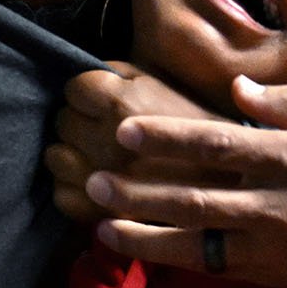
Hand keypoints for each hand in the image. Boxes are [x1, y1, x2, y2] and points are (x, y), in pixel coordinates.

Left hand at [47, 61, 224, 222]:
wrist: (231, 185)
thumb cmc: (200, 127)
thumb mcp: (166, 85)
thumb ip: (124, 74)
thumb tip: (89, 72)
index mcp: (123, 104)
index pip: (74, 88)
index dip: (88, 91)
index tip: (103, 99)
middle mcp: (106, 142)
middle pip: (63, 121)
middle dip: (80, 120)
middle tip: (103, 127)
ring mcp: (102, 181)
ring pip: (55, 158)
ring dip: (70, 154)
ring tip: (94, 155)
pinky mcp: (102, 214)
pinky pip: (62, 195)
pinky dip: (72, 189)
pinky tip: (94, 184)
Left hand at [87, 76, 286, 287]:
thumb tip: (238, 86)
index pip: (220, 144)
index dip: (170, 138)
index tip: (126, 130)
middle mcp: (278, 203)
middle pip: (197, 195)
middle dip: (141, 190)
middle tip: (94, 180)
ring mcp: (272, 244)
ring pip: (197, 240)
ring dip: (146, 233)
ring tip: (100, 224)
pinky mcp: (270, 273)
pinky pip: (213, 266)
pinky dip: (174, 258)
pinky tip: (140, 249)